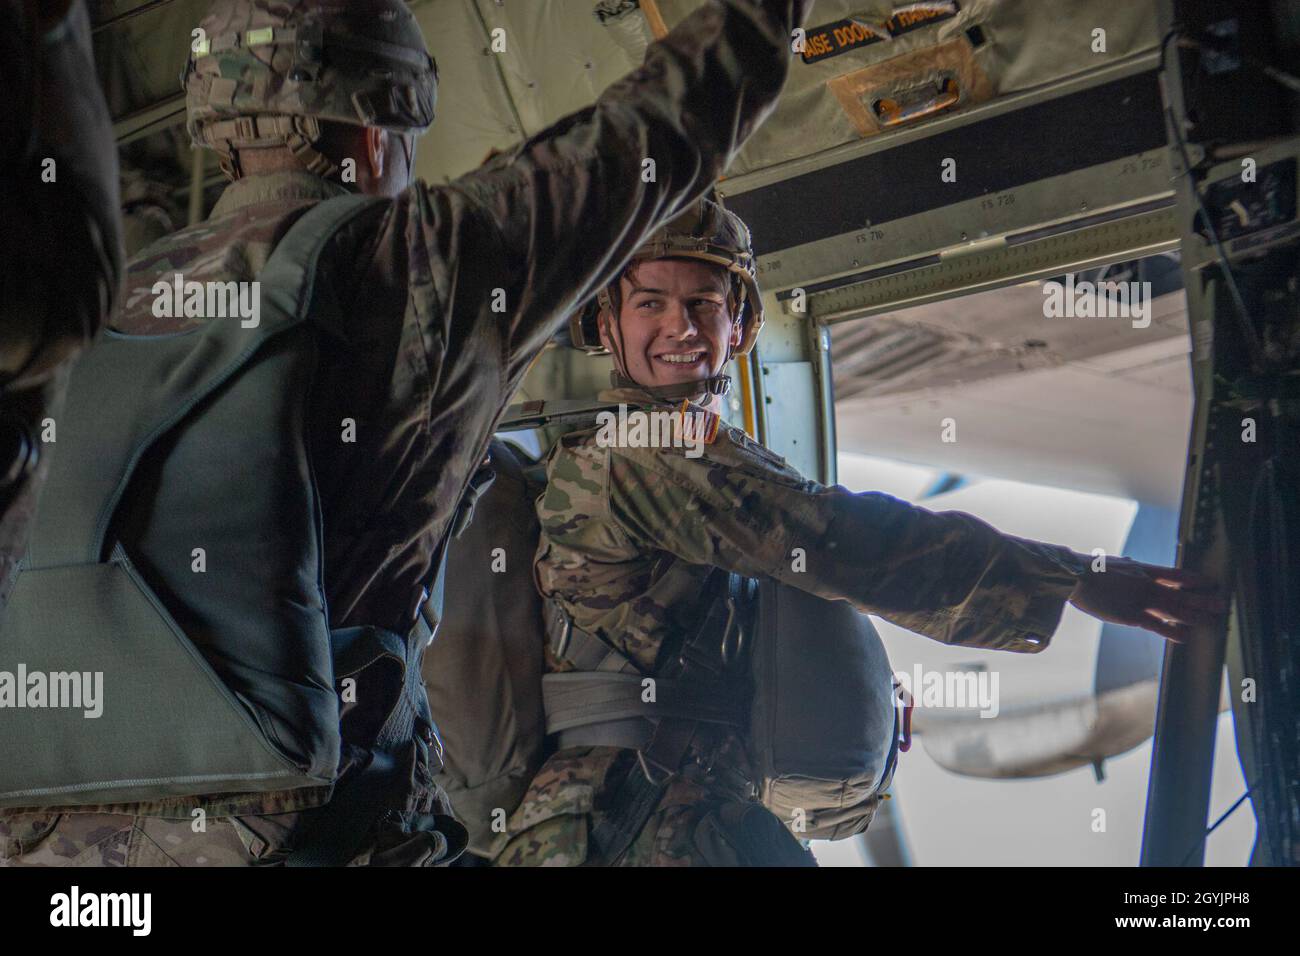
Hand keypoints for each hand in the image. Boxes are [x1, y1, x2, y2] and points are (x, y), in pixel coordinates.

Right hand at [1068, 557, 1225, 642]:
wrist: (1074, 576)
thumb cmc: (1090, 569)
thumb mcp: (1113, 562)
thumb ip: (1125, 564)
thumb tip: (1129, 559)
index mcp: (1142, 569)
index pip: (1175, 574)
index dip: (1193, 580)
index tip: (1207, 582)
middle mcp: (1147, 584)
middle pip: (1182, 594)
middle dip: (1203, 600)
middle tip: (1220, 604)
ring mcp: (1141, 600)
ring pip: (1176, 610)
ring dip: (1196, 616)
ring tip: (1212, 621)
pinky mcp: (1132, 616)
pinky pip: (1158, 625)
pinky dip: (1174, 631)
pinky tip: (1186, 636)